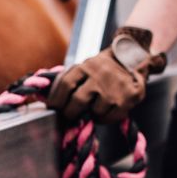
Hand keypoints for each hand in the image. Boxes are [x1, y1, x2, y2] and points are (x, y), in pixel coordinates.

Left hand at [47, 27, 164, 122]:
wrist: (132, 59)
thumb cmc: (101, 68)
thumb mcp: (84, 67)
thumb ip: (69, 79)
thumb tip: (43, 98)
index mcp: (85, 66)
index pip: (64, 85)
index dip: (55, 100)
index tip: (52, 108)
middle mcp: (99, 75)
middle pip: (77, 101)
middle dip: (70, 113)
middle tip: (69, 116)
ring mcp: (114, 87)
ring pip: (94, 111)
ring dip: (90, 115)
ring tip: (92, 109)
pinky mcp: (128, 97)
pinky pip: (109, 117)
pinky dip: (103, 119)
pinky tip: (104, 111)